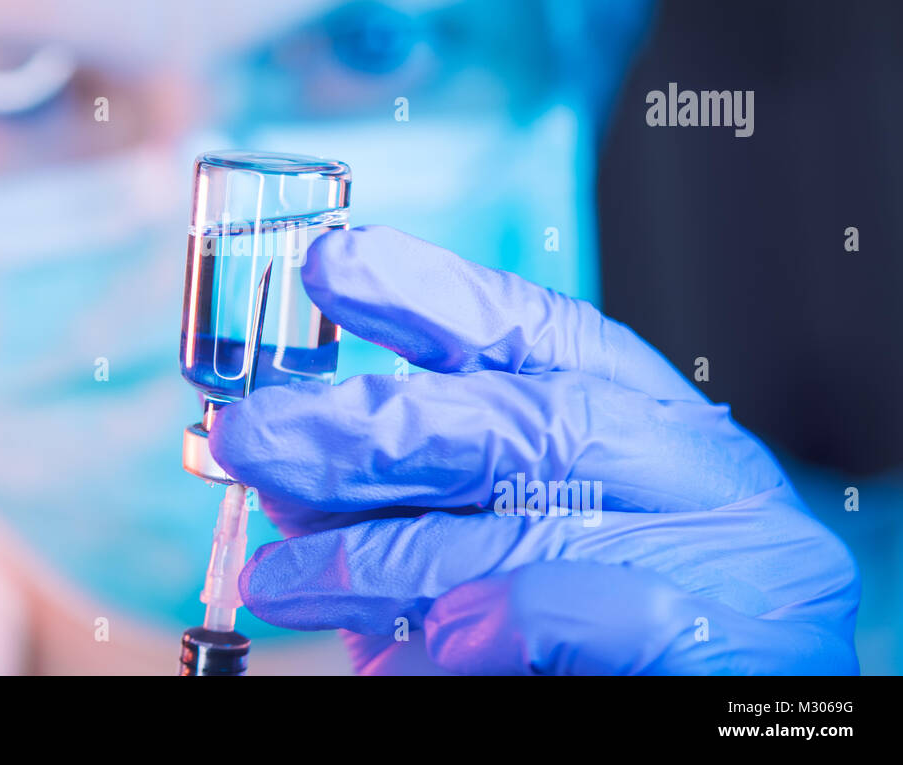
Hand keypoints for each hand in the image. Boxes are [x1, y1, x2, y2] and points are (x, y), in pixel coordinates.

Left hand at [209, 226, 858, 673]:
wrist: (728, 720)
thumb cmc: (611, 636)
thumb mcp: (512, 542)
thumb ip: (423, 505)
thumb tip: (285, 478)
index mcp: (649, 423)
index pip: (537, 329)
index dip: (429, 291)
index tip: (329, 263)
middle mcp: (696, 471)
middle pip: (518, 417)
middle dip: (365, 427)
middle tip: (247, 438)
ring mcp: (731, 555)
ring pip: (528, 520)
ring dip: (376, 554)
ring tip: (277, 581)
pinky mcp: (737, 645)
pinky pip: (580, 613)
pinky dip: (479, 627)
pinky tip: (394, 658)